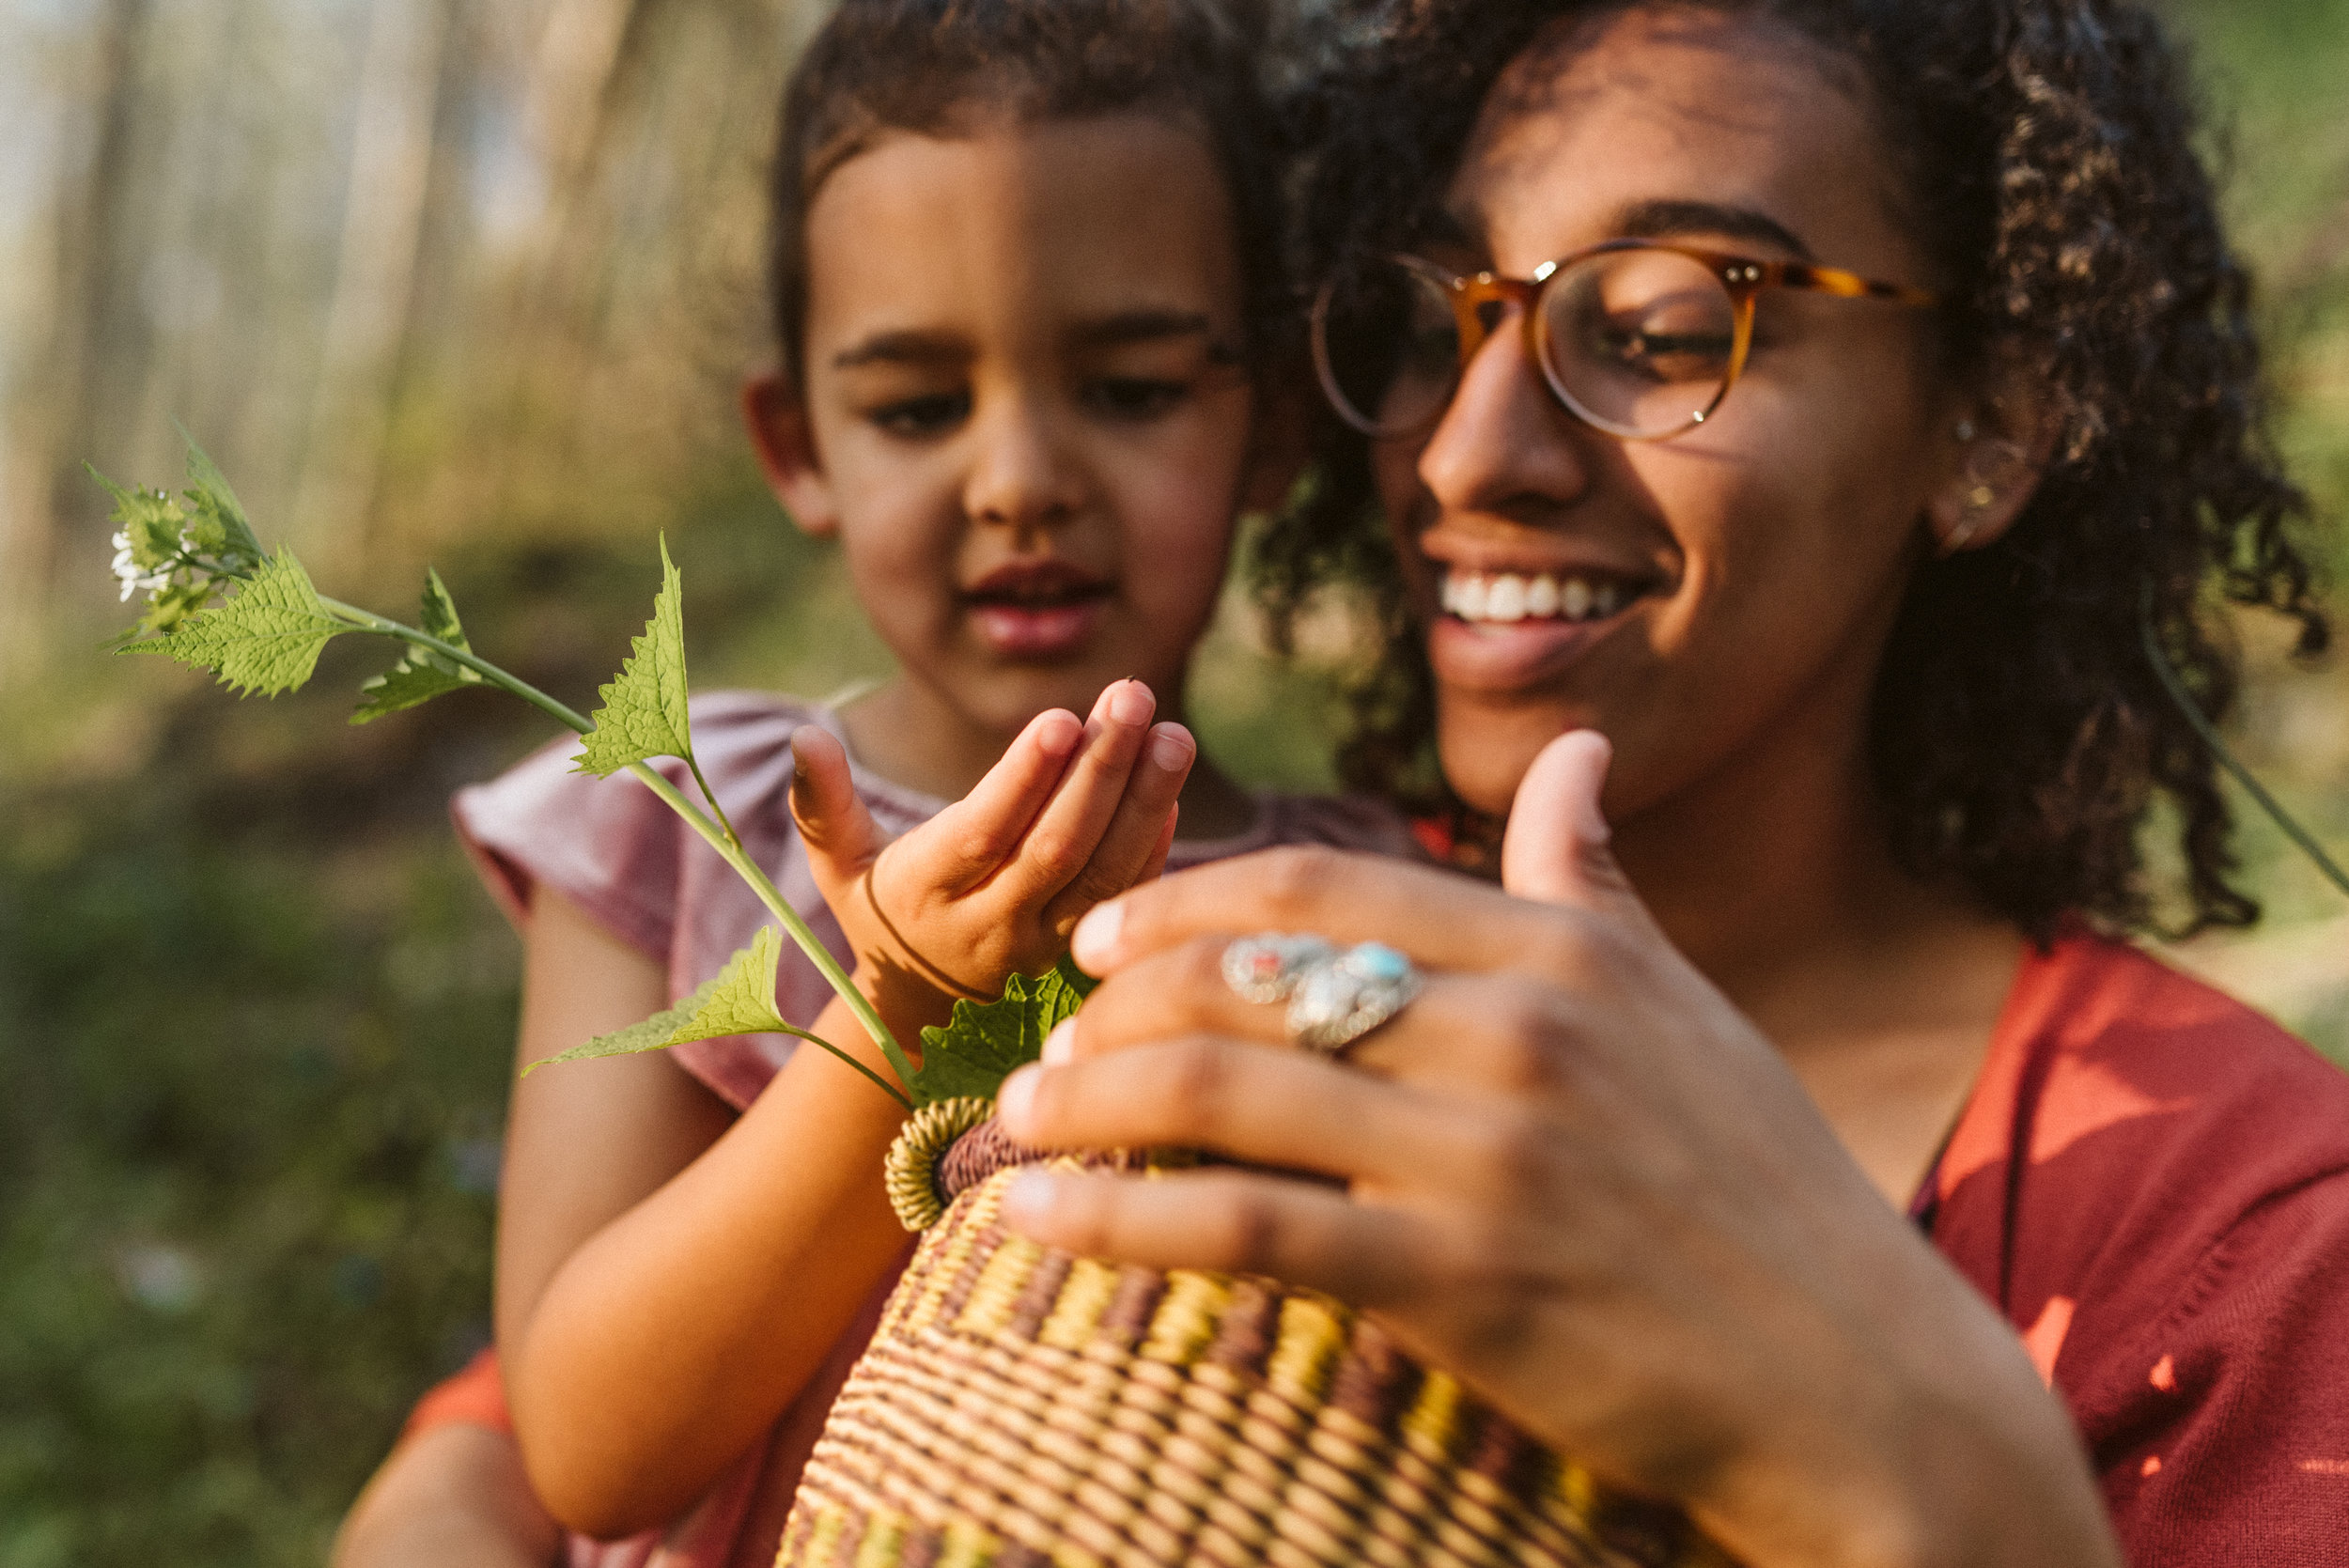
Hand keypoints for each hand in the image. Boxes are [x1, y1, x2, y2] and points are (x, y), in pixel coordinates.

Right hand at [791, 679, 1192, 1029]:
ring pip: (1104, 874)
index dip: (1023, 779)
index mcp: (925, 892)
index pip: (982, 834)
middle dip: (1100, 771)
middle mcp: (990, 924)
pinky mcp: (1085, 950)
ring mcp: (1045, 944)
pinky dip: (1155, 844)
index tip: (1062, 717)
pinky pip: (1128, 897)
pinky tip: (1171, 782)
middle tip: (1133, 695)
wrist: (922, 1016)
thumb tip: (803, 734)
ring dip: (1144, 801)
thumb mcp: (838, 865)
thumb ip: (822, 802)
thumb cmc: (878, 912)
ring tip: (1173, 734)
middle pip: (1056, 849)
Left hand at [992, 733, 2117, 1567]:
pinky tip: (1034, 1222)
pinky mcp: (1465, 1280)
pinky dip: (1114, 1220)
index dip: (1186, 895)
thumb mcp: (1682, 1005)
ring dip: (1083, 1100)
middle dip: (1112, 999)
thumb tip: (1576, 753)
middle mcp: (1521, 1025)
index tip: (1105, 933)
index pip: (1321, 881)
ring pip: (1221, 1091)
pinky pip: (1244, 1229)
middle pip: (1246, 972)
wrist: (1863, 1381)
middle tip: (1047, 1036)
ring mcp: (1492, 1151)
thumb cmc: (1763, 1186)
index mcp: (1565, 945)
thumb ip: (1593, 879)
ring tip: (1010, 1124)